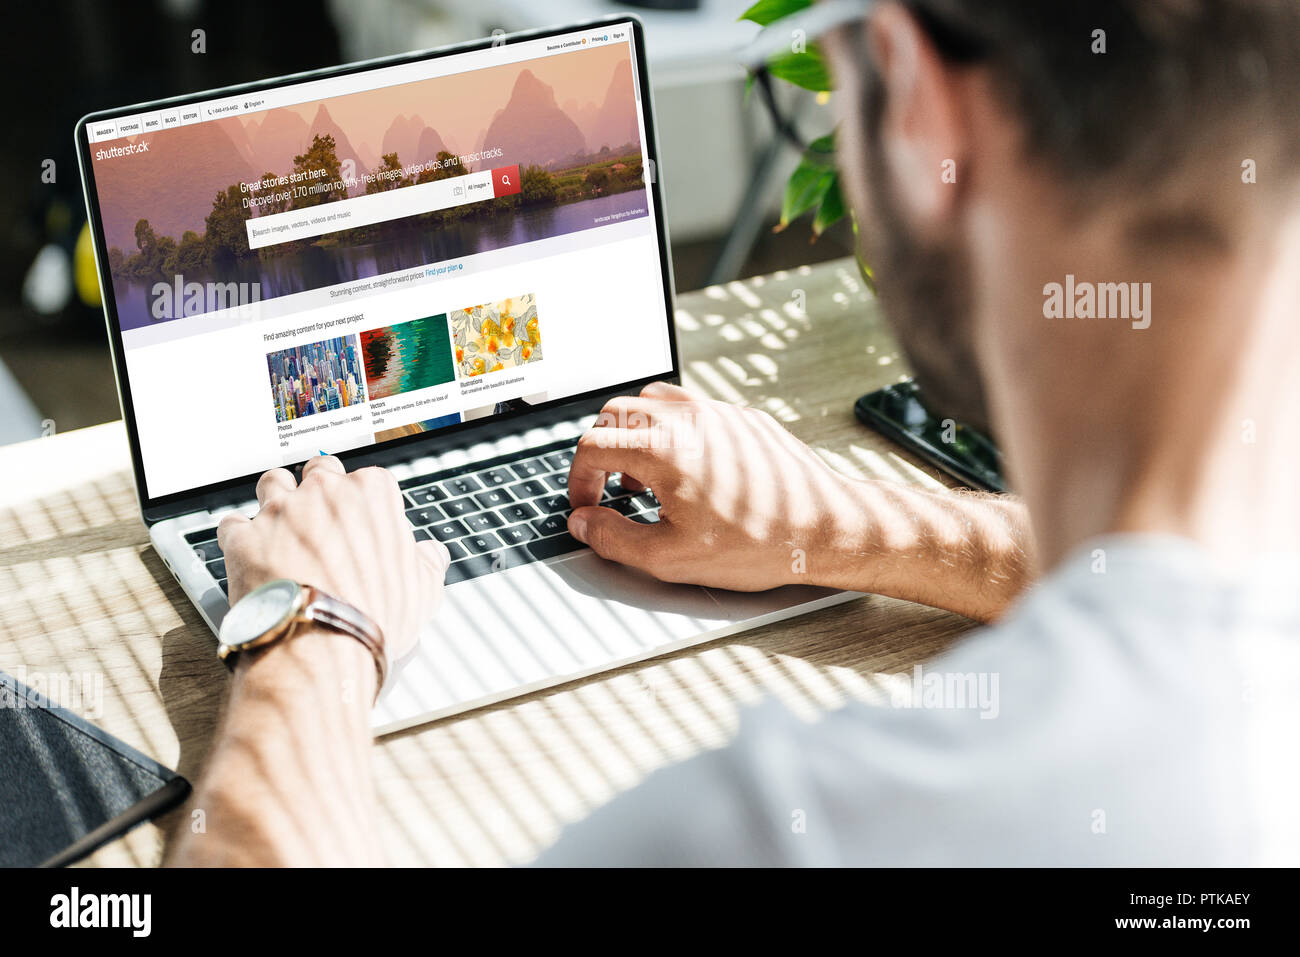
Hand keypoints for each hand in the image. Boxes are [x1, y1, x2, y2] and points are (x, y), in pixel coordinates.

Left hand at [217, 456, 448, 662]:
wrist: (321, 648)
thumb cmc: (374, 619)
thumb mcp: (423, 591)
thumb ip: (427, 562)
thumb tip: (430, 554)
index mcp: (372, 495)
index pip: (369, 480)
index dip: (365, 504)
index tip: (362, 523)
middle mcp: (324, 492)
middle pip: (319, 471)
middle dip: (319, 490)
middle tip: (323, 519)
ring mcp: (280, 511)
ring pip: (273, 483)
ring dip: (277, 499)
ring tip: (282, 526)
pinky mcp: (243, 537)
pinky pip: (233, 523)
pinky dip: (240, 535)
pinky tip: (250, 551)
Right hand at [566, 381, 854, 590]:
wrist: (823, 529)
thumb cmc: (758, 544)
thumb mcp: (670, 558)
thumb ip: (614, 539)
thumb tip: (585, 525)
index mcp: (662, 449)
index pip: (592, 445)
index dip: (578, 479)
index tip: (586, 504)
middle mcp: (688, 420)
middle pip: (617, 413)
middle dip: (601, 451)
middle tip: (606, 488)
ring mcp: (718, 413)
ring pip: (654, 400)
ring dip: (635, 433)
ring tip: (643, 477)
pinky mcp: (743, 419)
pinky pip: (693, 409)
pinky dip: (672, 431)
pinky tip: (686, 470)